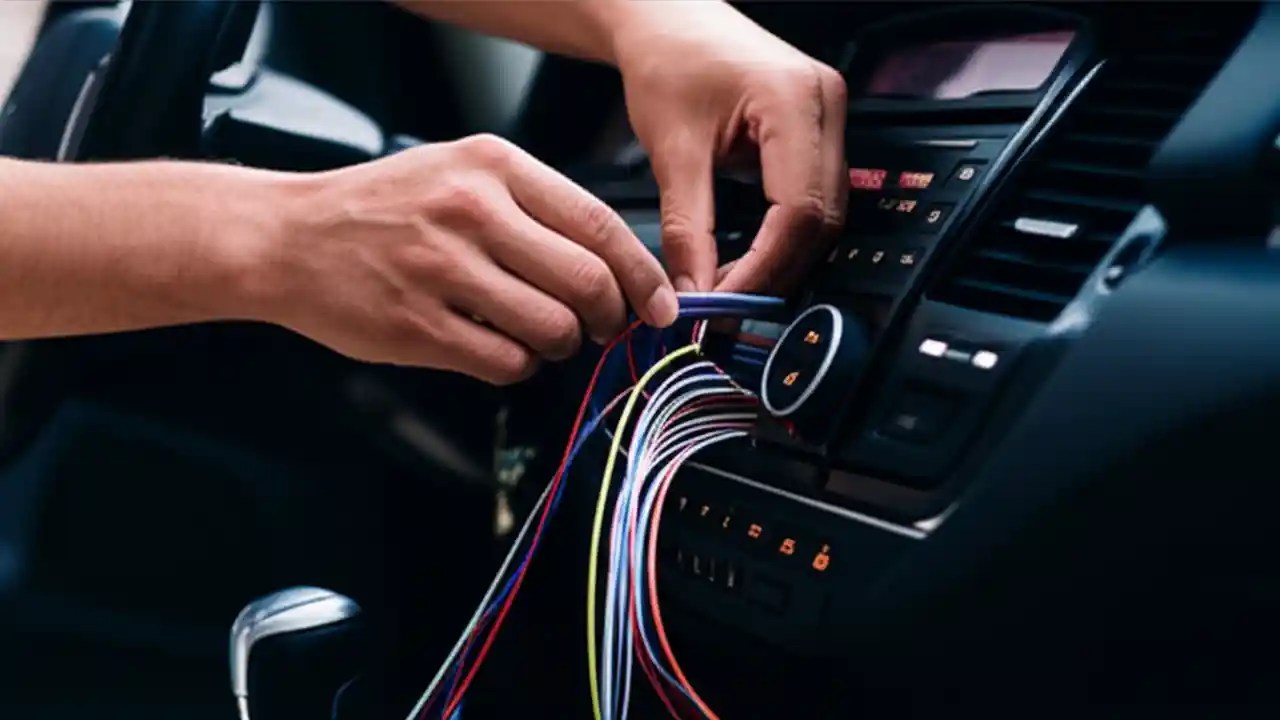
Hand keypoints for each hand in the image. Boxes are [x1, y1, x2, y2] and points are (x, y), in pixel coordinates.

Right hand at [256, 135, 676, 383]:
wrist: (287, 236)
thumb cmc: (383, 207)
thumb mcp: (461, 173)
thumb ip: (535, 209)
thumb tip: (615, 266)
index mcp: (492, 166)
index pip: (599, 224)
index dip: (642, 274)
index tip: (661, 304)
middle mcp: (470, 211)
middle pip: (587, 282)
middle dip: (607, 318)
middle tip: (598, 327)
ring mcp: (441, 270)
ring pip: (552, 329)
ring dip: (561, 345)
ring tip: (540, 337)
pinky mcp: (417, 326)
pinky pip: (507, 364)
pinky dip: (519, 366)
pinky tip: (498, 348)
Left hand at [611, 2, 847, 293]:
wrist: (667, 20)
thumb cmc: (667, 60)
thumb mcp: (670, 150)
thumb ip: (687, 229)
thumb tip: (695, 293)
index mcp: (794, 100)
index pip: (798, 210)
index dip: (765, 267)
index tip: (727, 303)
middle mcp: (826, 105)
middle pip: (822, 218)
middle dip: (775, 270)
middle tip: (728, 306)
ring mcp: (829, 117)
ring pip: (825, 214)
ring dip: (781, 258)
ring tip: (732, 285)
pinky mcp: (817, 130)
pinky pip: (813, 197)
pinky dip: (782, 234)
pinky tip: (747, 255)